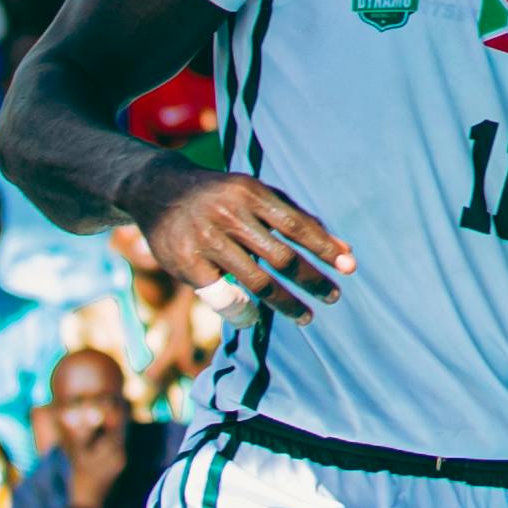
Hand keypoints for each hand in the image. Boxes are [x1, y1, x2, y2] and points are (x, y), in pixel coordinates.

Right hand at [126, 160, 350, 316]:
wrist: (158, 189)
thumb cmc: (222, 195)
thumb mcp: (256, 194)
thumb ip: (297, 217)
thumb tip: (344, 251)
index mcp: (251, 192)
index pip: (297, 224)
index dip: (324, 248)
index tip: (348, 267)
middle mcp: (229, 213)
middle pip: (281, 256)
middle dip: (311, 280)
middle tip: (332, 297)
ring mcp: (206, 238)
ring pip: (255, 280)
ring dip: (285, 302)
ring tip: (305, 316)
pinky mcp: (185, 261)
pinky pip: (222, 295)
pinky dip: (242, 310)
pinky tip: (254, 318)